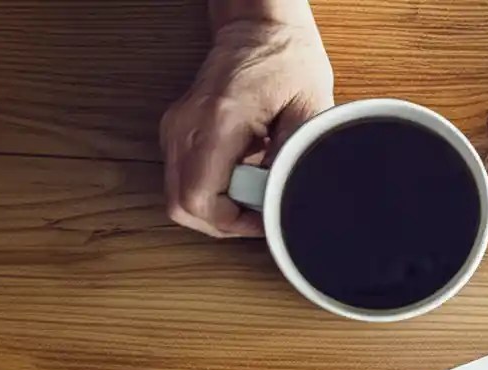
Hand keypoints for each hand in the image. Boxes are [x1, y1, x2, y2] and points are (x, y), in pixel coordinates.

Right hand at [161, 15, 332, 236]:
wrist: (259, 28)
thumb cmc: (286, 58)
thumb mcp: (310, 108)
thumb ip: (297, 156)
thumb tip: (287, 197)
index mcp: (219, 119)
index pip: (200, 198)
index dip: (232, 223)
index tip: (263, 217)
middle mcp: (187, 126)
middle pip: (181, 206)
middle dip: (223, 221)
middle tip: (258, 211)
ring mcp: (177, 129)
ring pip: (179, 198)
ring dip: (217, 207)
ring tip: (253, 189)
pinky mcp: (178, 132)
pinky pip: (183, 179)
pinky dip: (211, 189)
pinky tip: (242, 173)